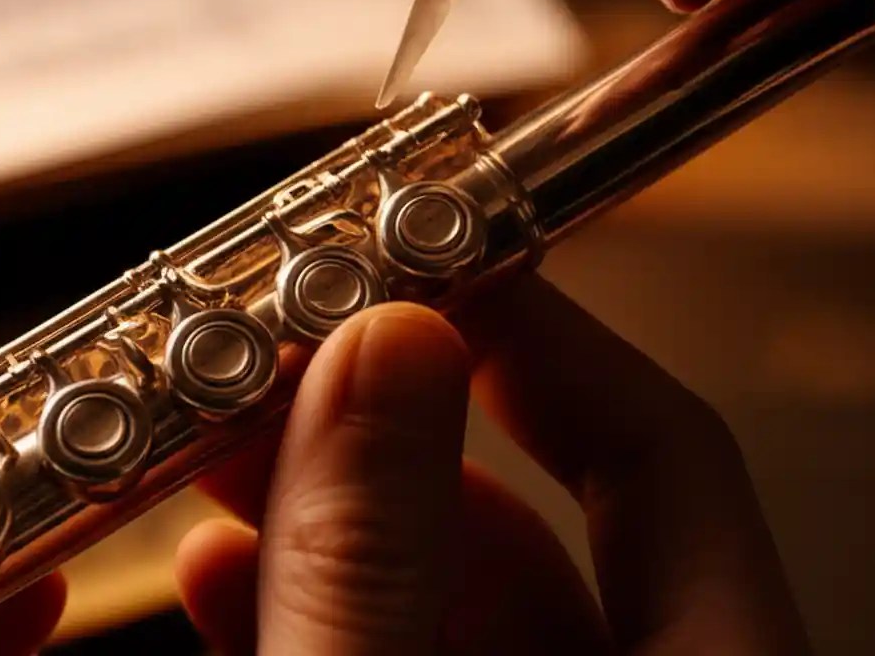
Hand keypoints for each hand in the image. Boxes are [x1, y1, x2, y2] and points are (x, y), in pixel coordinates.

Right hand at [176, 273, 809, 654]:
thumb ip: (374, 577)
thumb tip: (376, 361)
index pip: (663, 458)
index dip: (544, 334)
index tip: (423, 258)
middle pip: (531, 518)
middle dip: (377, 421)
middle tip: (271, 352)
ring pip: (441, 589)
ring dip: (316, 509)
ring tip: (210, 445)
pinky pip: (389, 649)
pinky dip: (306, 604)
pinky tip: (219, 571)